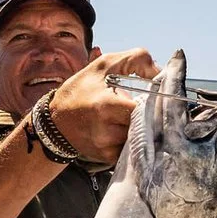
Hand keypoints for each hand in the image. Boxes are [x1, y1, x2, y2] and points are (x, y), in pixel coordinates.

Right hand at [41, 48, 157, 167]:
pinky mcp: (107, 158)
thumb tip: (161, 72)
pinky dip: (131, 139)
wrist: (55, 121)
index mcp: (106, 106)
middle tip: (144, 105)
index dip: (154, 100)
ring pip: (139, 137)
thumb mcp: (105, 64)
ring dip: (141, 127)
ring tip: (131, 116)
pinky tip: (124, 128)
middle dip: (148, 114)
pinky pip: (131, 149)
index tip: (153, 95)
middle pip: (145, 124)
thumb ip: (136, 59)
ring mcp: (106, 147)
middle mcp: (106, 131)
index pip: (145, 107)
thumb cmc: (81, 88)